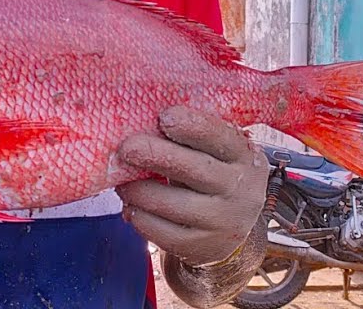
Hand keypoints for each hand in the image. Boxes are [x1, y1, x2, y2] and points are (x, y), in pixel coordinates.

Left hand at [115, 106, 268, 266]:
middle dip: (156, 155)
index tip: (165, 117)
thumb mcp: (215, 152)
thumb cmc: (212, 174)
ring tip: (121, 183)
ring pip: (174, 204)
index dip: (193, 126)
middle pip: (194, 169)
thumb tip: (141, 121)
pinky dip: (142, 218)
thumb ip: (190, 137)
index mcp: (241, 155)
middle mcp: (238, 188)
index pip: (220, 137)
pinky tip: (132, 207)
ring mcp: (224, 220)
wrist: (231, 228)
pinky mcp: (204, 246)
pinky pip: (165, 233)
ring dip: (140, 191)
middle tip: (127, 148)